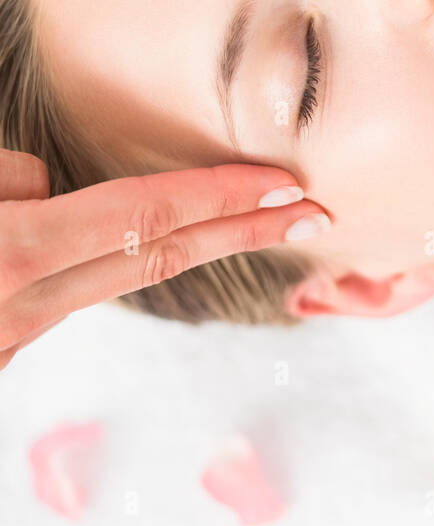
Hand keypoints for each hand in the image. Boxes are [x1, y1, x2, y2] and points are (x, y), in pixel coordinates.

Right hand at [0, 148, 327, 370]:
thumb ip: (15, 181)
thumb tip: (47, 185)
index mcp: (15, 253)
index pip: (145, 215)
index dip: (221, 196)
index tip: (286, 187)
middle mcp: (22, 307)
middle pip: (159, 258)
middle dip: (242, 231)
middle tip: (312, 214)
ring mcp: (8, 343)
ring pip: (86, 270)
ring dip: (87, 238)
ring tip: (8, 215)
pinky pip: (38, 289)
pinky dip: (30, 266)